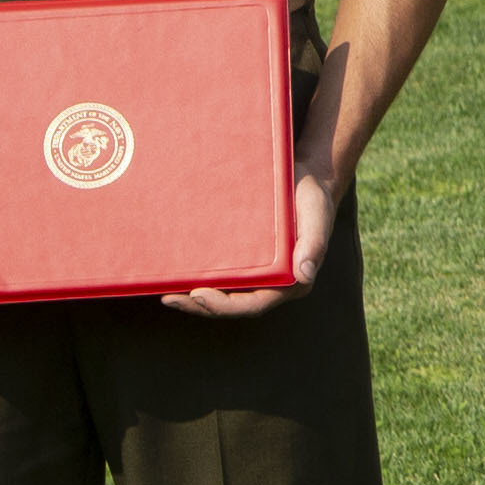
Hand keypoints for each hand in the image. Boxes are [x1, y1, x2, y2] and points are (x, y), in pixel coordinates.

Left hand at [165, 169, 338, 321]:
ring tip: (168, 294)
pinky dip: (200, 278)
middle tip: (171, 298)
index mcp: (292, 280)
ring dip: (196, 298)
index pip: (256, 303)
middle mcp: (274, 282)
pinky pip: (224, 275)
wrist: (306, 179)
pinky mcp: (247, 260)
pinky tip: (177, 274)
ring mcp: (259, 272)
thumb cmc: (312, 197)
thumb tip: (304, 274)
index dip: (226, 305)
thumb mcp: (316, 214)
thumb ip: (314, 243)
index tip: (199, 295)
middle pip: (234, 303)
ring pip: (225, 293)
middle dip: (202, 306)